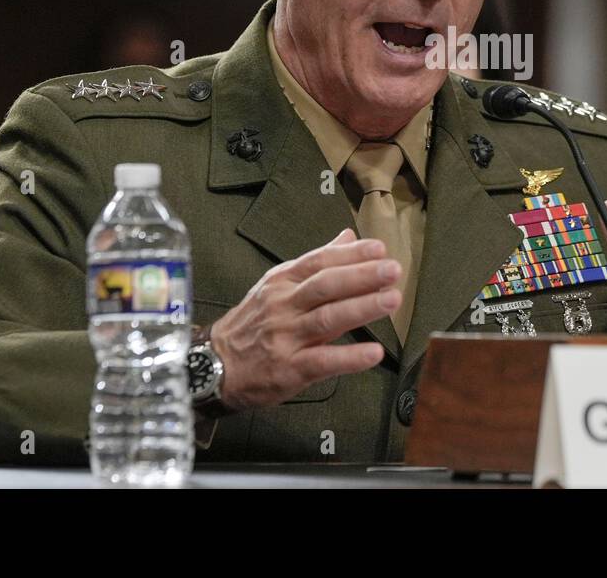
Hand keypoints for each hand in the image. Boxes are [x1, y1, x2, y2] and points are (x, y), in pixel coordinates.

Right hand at [209, 228, 399, 409]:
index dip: (350, 254)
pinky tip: (373, 353)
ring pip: (327, 318)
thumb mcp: (278, 285)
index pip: (320, 261)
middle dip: (361, 275)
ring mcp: (286, 337)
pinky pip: (322, 361)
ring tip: (392, 300)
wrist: (214, 364)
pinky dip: (349, 357)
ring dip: (362, 308)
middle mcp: (284, 305)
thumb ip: (316, 263)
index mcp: (283, 282)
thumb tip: (349, 237)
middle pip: (325, 285)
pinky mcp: (288, 369)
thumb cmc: (253, 323)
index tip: (379, 248)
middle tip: (392, 270)